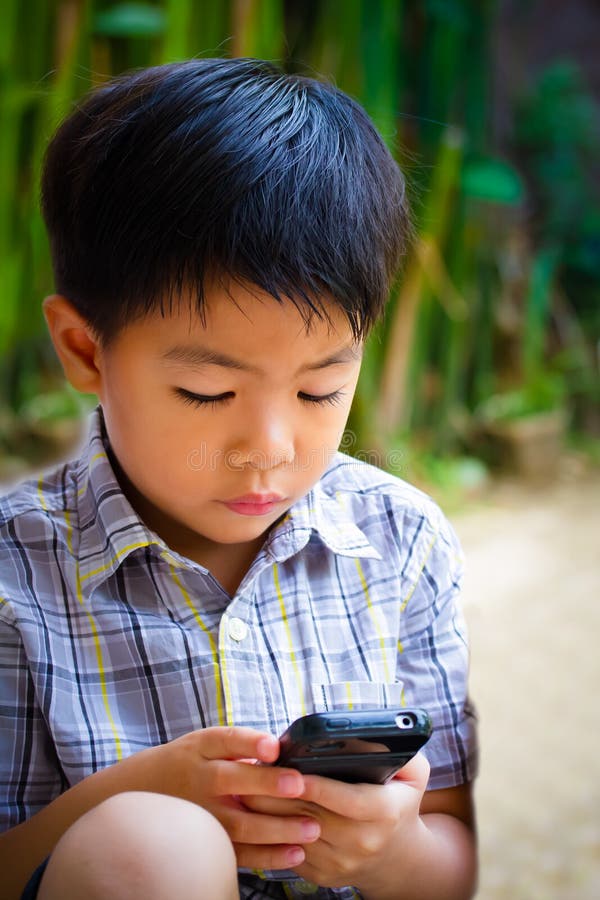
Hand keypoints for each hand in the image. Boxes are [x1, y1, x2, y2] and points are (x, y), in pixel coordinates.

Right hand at [119, 726, 320, 871]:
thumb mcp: (207, 743)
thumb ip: (241, 745)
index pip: (227, 740)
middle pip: (231, 781)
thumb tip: (286, 749)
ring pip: (238, 824)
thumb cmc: (190, 762)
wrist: (143, 790)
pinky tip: (294, 854)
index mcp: (203, 747)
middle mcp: (199, 779)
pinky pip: (238, 852)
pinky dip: (267, 856)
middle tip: (299, 786)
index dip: (250, 743)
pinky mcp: (207, 841)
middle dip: (266, 784)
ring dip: (276, 828)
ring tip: (310, 828)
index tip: (273, 747)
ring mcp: (201, 814)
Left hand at [242, 752, 429, 888]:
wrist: (397, 859)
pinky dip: (269, 832)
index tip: (294, 771)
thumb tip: (384, 730)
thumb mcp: (414, 776)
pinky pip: (289, 852)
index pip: (347, 800)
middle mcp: (362, 842)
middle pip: (311, 816)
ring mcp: (340, 862)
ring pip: (294, 835)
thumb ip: (404, 752)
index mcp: (384, 813)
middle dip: (279, 794)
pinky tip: (255, 811)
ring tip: (246, 787)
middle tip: (254, 771)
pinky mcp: (322, 875)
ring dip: (267, 812)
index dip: (318, 786)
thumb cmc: (400, 805)